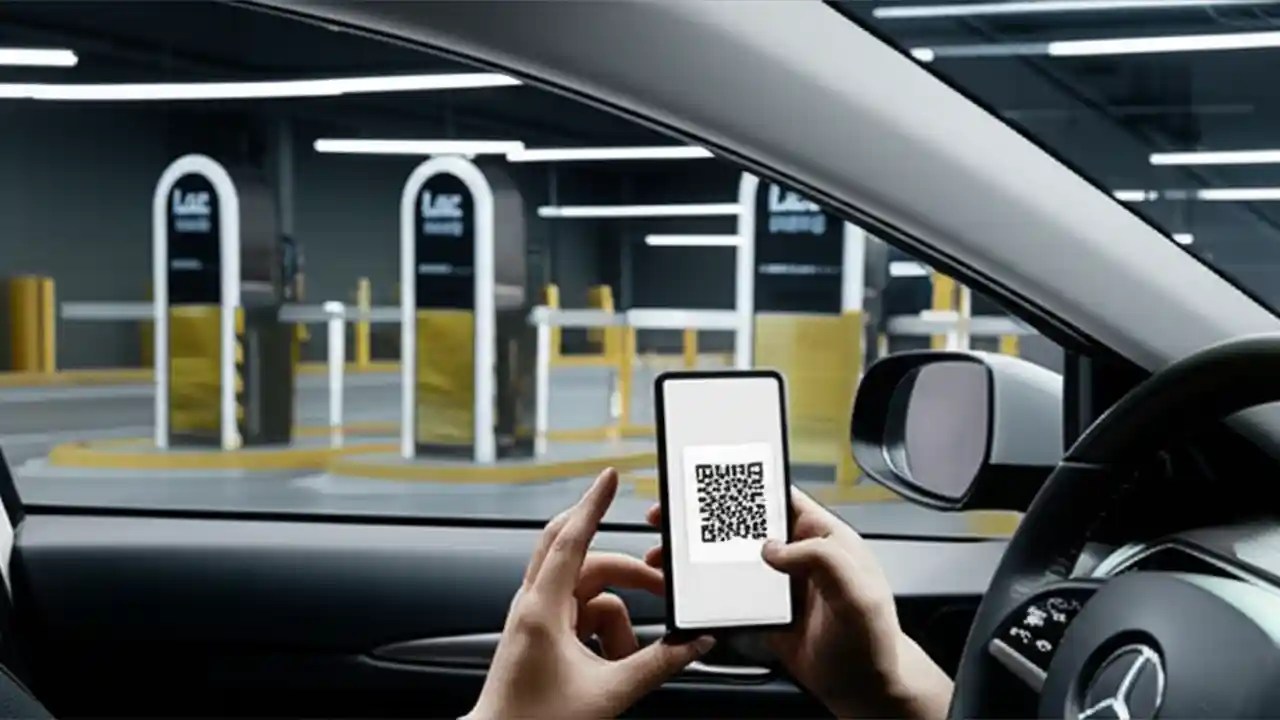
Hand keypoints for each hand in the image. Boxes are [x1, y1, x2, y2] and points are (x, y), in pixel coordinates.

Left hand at [466, 469, 714, 719]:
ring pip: (589, 593)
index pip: (570, 540)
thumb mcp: (609, 694)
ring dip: (616, 623)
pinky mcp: (540, 633)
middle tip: (663, 587)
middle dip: (628, 574)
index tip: (610, 476)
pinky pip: (582, 615)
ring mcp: (535, 618)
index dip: (593, 504)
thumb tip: (693, 643)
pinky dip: (603, 635)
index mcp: (541, 610)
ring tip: (622, 662)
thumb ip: (658, 665)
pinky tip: (609, 664)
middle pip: (586, 560)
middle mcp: (534, 605)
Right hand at [644, 488, 951, 719]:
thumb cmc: (874, 642)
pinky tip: (684, 588)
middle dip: (706, 519)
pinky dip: (701, 589)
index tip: (709, 480)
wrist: (864, 689)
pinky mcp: (763, 611)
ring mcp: (778, 583)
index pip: (779, 497)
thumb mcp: (857, 593)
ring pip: (729, 558)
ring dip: (696, 555)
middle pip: (743, 525)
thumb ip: (821, 560)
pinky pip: (726, 593)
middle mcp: (797, 554)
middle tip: (673, 517)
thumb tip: (774, 548)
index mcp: (823, 536)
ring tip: (666, 555)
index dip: (745, 484)